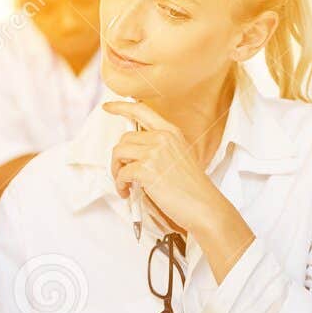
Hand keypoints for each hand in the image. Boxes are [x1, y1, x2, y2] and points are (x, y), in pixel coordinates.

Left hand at [103, 100, 231, 235]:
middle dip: (119, 157)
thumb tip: (134, 151)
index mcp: (171, 132)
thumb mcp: (180, 155)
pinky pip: (121, 173)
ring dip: (116, 169)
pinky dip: (120, 184)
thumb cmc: (193, 187)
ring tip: (124, 183)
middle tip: (123, 172)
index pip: (141, 110)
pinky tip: (127, 191)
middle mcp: (162, 138)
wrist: (203, 205)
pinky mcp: (147, 170)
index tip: (108, 107)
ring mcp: (154, 153)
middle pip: (124, 138)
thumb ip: (160, 147)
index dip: (121, 106)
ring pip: (118, 152)